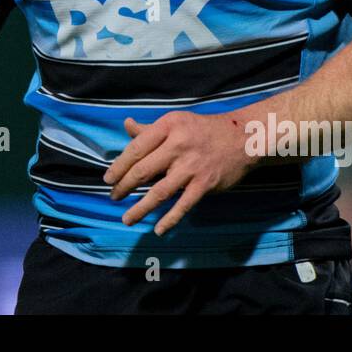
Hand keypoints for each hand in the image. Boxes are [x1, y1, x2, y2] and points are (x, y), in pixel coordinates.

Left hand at [102, 112, 255, 234]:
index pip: (136, 148)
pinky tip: (158, 229)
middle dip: (124, 186)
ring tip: (127, 218)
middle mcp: (178, 145)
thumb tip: (127, 126)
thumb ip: (150, 129)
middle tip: (113, 197)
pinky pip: (183, 205)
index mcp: (168, 126)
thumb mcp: (177, 122)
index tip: (108, 179)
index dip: (119, 166)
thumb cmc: (204, 129)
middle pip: (143, 170)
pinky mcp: (205, 184)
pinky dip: (170, 219)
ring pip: (159, 191)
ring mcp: (192, 166)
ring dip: (140, 208)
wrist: (244, 137)